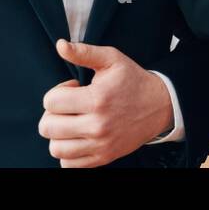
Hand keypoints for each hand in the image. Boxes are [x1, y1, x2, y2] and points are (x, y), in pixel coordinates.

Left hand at [39, 40, 174, 167]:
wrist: (160, 105)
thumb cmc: (133, 80)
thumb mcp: (112, 59)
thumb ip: (84, 52)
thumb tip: (60, 45)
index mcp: (97, 99)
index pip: (51, 102)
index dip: (58, 92)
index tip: (73, 89)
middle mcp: (97, 125)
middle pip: (48, 127)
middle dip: (53, 113)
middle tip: (69, 106)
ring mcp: (100, 144)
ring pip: (55, 148)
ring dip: (58, 134)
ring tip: (72, 122)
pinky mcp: (103, 158)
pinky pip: (68, 164)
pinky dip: (67, 153)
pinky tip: (77, 137)